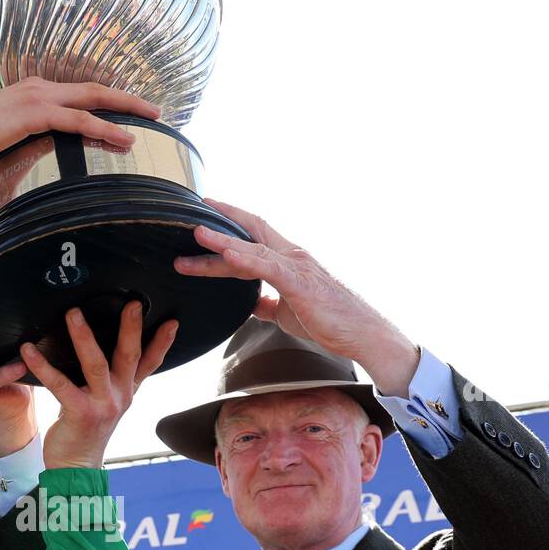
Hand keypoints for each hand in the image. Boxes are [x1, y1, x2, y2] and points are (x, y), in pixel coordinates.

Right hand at [0, 77, 160, 184]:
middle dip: (128, 98)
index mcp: (34, 91)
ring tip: (151, 119)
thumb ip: (29, 140)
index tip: (130, 109)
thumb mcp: (7, 138)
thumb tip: (42, 159)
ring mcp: (38, 98)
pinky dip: (104, 127)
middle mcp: (40, 87)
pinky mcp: (35, 114)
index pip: (79, 93)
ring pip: (93, 99)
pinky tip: (125, 137)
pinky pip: (79, 120)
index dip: (107, 99)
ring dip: (125, 109)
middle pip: (94, 89)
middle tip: (156, 108)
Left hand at [21, 302, 178, 469]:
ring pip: (96, 364)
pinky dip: (44, 366)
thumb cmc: (85, 431)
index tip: (172, 321)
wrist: (76, 469)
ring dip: (84, 337)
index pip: (150, 363)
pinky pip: (60, 385)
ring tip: (73, 313)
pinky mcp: (81, 413)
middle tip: (134, 304)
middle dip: (132, 328)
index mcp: (126, 392)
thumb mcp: (105, 403)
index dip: (162, 343)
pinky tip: (29, 351)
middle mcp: (120, 396)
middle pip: (129, 356)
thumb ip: (108, 380)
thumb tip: (100, 348)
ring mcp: (103, 405)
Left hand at [174, 200, 420, 395]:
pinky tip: (225, 254)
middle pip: (249, 231)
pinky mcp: (298, 282)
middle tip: (190, 215)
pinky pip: (266, 267)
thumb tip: (252, 305)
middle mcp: (291, 256)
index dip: (228, 227)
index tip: (203, 222)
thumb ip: (268, 305)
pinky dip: (244, 259)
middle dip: (221, 221)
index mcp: (287, 261)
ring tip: (196, 235)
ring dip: (222, 241)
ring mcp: (295, 266)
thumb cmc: (328, 322)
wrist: (359, 334)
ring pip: (252, 247)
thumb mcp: (287, 312)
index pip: (252, 237)